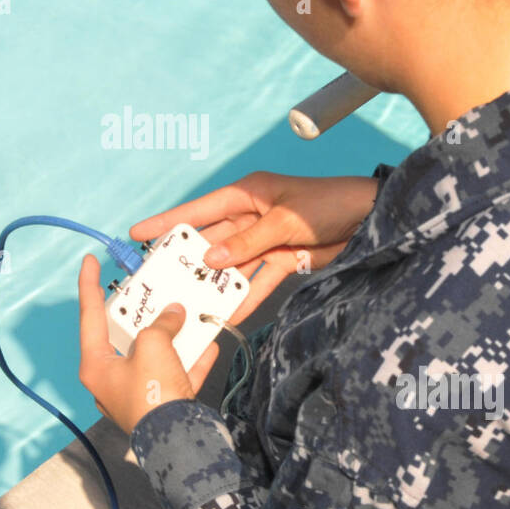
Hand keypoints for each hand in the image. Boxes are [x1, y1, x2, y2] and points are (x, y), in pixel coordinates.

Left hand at [77, 254, 218, 434]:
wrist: (179, 442)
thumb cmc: (152, 392)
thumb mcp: (152, 346)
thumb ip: (160, 324)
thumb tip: (174, 314)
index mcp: (96, 365)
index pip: (88, 316)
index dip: (88, 285)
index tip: (89, 260)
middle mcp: (111, 381)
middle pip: (123, 338)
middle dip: (139, 315)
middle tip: (144, 290)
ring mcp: (137, 396)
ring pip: (153, 357)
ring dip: (170, 337)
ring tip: (183, 314)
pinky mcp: (162, 407)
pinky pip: (176, 376)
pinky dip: (190, 361)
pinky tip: (207, 344)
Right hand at [130, 171, 378, 324]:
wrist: (372, 220)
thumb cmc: (329, 203)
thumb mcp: (286, 219)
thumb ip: (248, 241)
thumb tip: (211, 259)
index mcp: (247, 194)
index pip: (199, 209)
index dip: (168, 221)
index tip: (137, 233)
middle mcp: (251, 215)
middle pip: (212, 240)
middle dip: (188, 259)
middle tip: (159, 280)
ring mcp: (266, 239)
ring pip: (232, 264)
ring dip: (216, 283)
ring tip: (190, 304)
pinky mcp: (284, 258)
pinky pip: (258, 279)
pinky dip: (246, 295)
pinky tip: (229, 314)